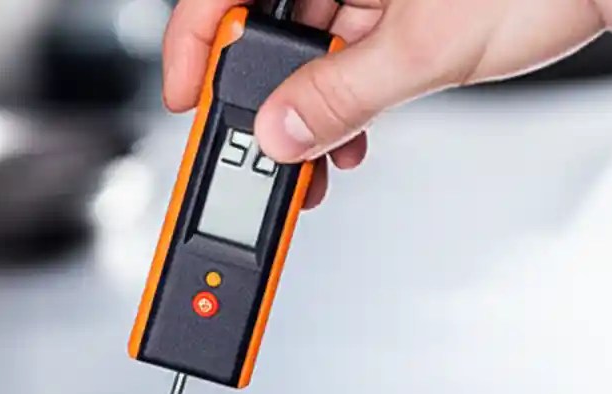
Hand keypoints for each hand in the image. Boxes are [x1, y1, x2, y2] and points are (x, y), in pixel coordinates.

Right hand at [162, 0, 611, 206]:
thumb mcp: (426, 48)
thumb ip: (340, 95)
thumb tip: (279, 133)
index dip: (192, 43)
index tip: (186, 96)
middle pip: (268, 25)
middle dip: (260, 95)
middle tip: (253, 143)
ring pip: (311, 50)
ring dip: (308, 112)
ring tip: (314, 160)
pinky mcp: (406, 9)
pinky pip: (350, 57)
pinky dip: (346, 101)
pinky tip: (352, 137)